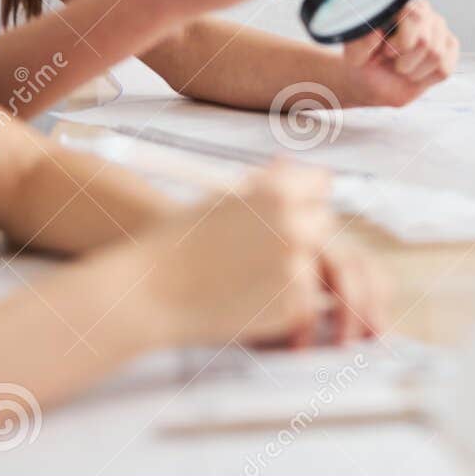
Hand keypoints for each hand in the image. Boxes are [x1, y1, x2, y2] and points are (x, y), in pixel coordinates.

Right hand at [140, 161, 385, 347]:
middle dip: (303, 230)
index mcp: (278, 192)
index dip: (304, 195)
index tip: (291, 208)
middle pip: (325, 221)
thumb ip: (265, 186)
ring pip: (317, 263)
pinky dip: (285, 298)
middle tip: (267, 246)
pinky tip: (249, 296)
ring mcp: (297, 268)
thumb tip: (293, 168)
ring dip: (294, 266)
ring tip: (251, 273)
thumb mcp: (221, 198)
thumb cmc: (177, 242)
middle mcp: (295, 226)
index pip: (320, 183)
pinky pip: (305, 298)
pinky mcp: (293, 307)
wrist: (150, 293)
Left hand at [338, 0, 459, 106]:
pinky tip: (415, 73)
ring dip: (414, 71)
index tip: (385, 52)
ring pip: (436, 55)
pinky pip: (445, 69)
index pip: (415, 18)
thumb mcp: (355, 54)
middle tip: (392, 62)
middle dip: (405, 61)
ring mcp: (440, 31)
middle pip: (426, 42)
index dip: (401, 43)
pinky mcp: (450, 50)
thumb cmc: (364, 62)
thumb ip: (363, 42)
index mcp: (402, 7)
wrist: (372, 82)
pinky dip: (426, 78)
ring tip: (402, 68)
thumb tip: (378, 29)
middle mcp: (426, 14)